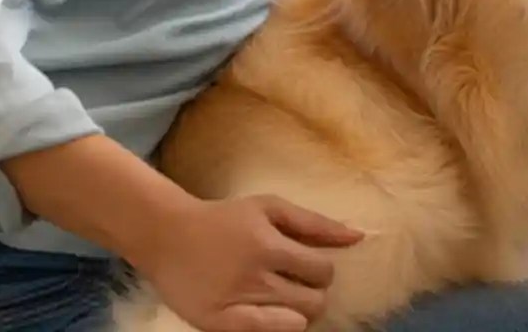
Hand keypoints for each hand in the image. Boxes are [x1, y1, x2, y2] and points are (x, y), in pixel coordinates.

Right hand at [133, 195, 363, 331]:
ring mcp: (234, 302)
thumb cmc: (225, 219)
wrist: (168, 235)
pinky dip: (279, 328)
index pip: (322, 271)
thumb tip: (359, 237)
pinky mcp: (216, 323)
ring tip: (284, 300)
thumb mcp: (270, 208)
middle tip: (297, 286)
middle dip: (314, 294)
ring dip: (298, 312)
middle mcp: (253, 276)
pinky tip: (273, 316)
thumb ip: (315, 223)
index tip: (308, 267)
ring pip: (294, 322)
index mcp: (268, 245)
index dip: (322, 271)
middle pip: (313, 302)